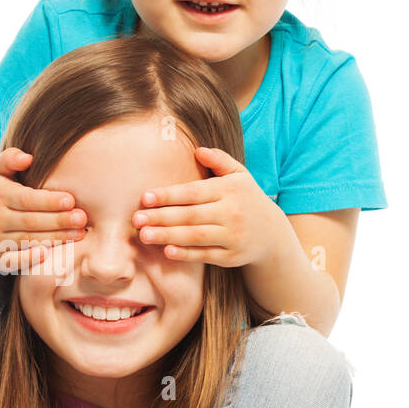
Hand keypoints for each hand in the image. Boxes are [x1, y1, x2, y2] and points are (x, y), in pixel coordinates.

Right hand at [0, 147, 86, 272]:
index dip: (48, 201)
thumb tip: (27, 158)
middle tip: (82, 219)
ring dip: (54, 239)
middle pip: (30, 221)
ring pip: (27, 240)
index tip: (71, 200)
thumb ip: (10, 159)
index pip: (26, 199)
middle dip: (58, 221)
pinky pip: (14, 261)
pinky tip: (47, 255)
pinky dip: (28, 259)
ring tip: (78, 235)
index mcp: (0, 196)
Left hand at [132, 146, 284, 267]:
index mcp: (230, 190)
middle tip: (136, 219)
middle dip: (161, 217)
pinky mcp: (232, 257)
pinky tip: (166, 251)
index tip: (144, 198)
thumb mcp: (239, 176)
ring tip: (144, 235)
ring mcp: (232, 236)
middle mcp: (232, 213)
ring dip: (168, 236)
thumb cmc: (247, 200)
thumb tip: (198, 150)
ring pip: (196, 236)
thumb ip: (220, 160)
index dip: (168, 195)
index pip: (193, 192)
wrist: (272, 234)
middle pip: (191, 215)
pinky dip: (186, 254)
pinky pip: (205, 255)